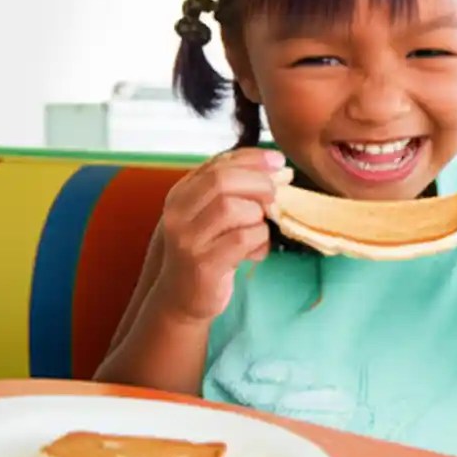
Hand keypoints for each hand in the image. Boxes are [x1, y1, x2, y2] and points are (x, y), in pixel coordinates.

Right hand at [153, 148, 280, 322]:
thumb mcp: (214, 215)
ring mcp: (188, 238)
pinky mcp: (203, 263)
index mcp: (182, 194)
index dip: (253, 159)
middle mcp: (178, 212)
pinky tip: (257, 251)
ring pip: (234, 208)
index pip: (218, 163)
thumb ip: (236, 189)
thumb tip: (276, 165)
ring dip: (258, 217)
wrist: (182, 297)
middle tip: (275, 196)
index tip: (279, 161)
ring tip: (258, 230)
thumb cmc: (208, 250)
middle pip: (223, 181)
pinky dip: (260, 241)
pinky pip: (244, 239)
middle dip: (258, 183)